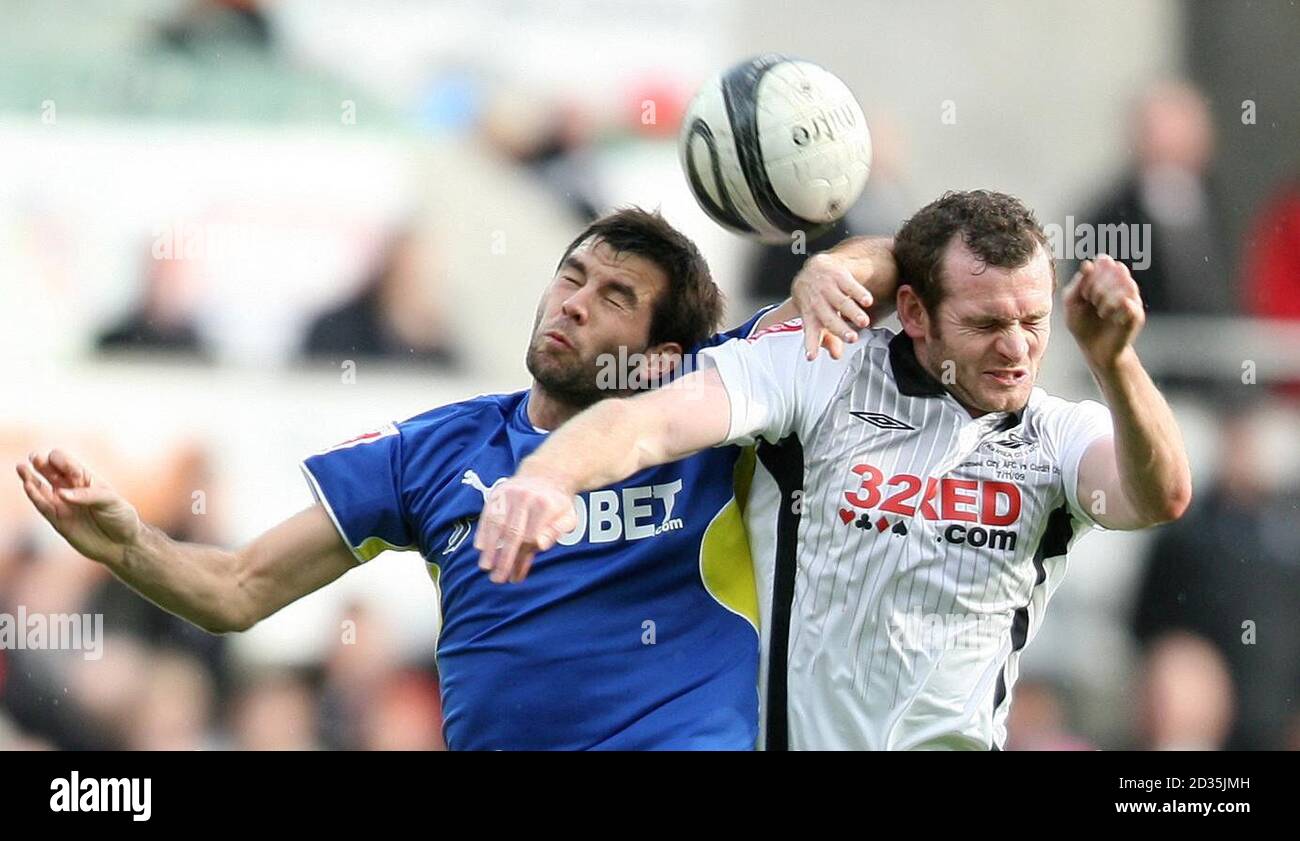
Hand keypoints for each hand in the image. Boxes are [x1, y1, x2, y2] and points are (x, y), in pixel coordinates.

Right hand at [15, 449, 141, 564]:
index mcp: (85, 479)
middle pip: (49, 471)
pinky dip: (35, 497)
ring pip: (41, 488)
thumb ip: (88, 496)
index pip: (66, 463)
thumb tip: (62, 494)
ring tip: (21, 467)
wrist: (122, 545)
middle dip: (41, 463)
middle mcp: (70, 489)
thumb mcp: (111, 501)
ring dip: (30, 478)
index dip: (63, 462)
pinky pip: (43, 507)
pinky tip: (28, 486)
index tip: (68, 469)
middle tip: (34, 458)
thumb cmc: (120, 518)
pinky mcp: (58, 521)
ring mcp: (62, 505)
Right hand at [473, 474, 577, 583]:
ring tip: (485, 567)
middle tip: (497, 579)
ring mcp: (509, 494)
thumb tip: (540, 545)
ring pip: (497, 524)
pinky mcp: (497, 493)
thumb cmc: (557, 504)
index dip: (523, 557)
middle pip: (513, 533)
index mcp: (546, 506)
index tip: (516, 576)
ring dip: (490, 548)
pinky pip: (487, 514)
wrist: (546, 475)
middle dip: (504, 558)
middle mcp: (526, 498)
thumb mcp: (568, 518)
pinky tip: (480, 548)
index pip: (532, 537)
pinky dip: (483, 531)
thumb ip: (556, 532)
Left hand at [791, 251, 874, 360]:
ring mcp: (827, 289)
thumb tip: (836, 355)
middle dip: (840, 329)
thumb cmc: (814, 298)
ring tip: (863, 322)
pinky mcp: (838, 276)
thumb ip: (828, 339)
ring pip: (841, 302)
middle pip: (829, 318)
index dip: (811, 345)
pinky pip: (850, 285)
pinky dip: (859, 293)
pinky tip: (867, 301)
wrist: (814, 268)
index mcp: (809, 315)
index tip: (811, 357)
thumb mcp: (816, 318)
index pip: (810, 332)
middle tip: (852, 338)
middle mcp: (817, 302)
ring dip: (853, 313)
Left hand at [1064, 255, 1145, 369]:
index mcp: (1106, 279)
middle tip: (1090, 300)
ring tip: (1100, 311)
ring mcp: (1132, 298)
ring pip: (1127, 284)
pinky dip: (1117, 308)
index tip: (1083, 290)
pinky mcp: (1137, 314)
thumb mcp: (1072, 303)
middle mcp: (1122, 285)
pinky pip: (1130, 302)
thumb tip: (1088, 264)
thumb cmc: (1083, 324)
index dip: (1093, 272)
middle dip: (1099, 283)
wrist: (1094, 350)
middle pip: (1117, 269)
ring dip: (1107, 296)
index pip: (1105, 262)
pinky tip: (1107, 316)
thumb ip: (1077, 283)